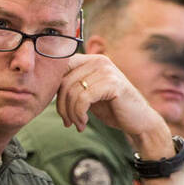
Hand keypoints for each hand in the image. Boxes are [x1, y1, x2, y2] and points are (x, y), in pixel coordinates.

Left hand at [57, 55, 172, 159]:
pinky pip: (83, 99)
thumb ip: (71, 86)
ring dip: (71, 114)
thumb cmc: (111, 108)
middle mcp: (98, 60)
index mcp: (91, 60)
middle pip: (63, 82)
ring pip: (72, 92)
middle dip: (61, 106)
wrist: (138, 120)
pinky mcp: (112, 84)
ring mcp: (106, 70)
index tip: (60, 109)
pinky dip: (79, 114)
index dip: (54, 90)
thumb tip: (45, 87)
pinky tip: (84, 124)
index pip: (60, 68)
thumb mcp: (87, 94)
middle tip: (67, 122)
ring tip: (78, 124)